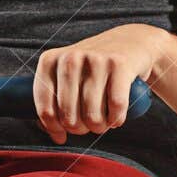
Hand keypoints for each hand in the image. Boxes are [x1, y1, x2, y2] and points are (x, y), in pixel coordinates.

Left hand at [32, 25, 171, 143]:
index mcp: (49, 61)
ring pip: (92, 116)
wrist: (130, 42)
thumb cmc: (93, 67)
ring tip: (103, 122)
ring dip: (99, 127)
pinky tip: (116, 117)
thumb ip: (54, 101)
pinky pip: (116, 107)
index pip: (45, 109)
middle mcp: (70, 58)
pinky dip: (117, 119)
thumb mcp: (68, 77)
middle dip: (79, 129)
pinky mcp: (119, 64)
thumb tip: (54, 134)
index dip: (54, 129)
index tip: (62, 135)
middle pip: (68, 116)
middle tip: (88, 125)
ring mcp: (95, 59)